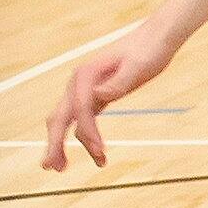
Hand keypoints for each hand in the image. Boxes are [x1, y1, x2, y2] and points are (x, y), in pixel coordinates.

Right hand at [44, 27, 178, 170]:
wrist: (156, 39)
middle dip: (54, 142)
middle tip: (51, 167)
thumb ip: (120, 82)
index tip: (101, 152)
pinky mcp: (96, 95)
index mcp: (85, 76)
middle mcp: (79, 83)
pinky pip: (83, 119)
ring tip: (63, 168)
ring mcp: (85, 90)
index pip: (81, 110)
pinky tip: (95, 151)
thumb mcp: (138, 67)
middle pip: (59, 117)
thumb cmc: (148, 51)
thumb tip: (101, 95)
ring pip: (68, 121)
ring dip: (64, 144)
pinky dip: (84, 136)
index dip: (88, 133)